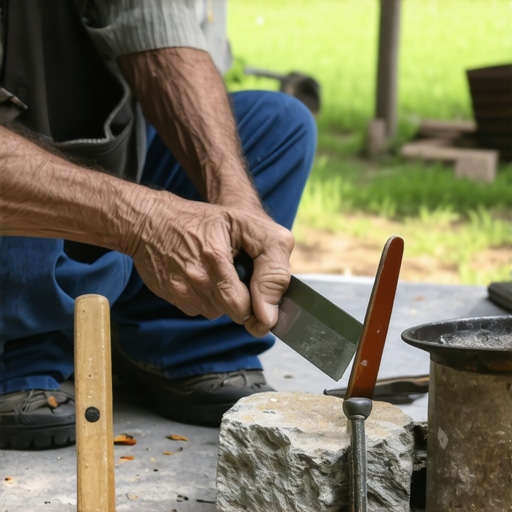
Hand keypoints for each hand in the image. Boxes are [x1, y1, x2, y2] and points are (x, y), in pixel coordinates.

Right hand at [129, 189, 293, 336]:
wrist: (150, 220)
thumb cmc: (204, 220)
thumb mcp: (247, 224)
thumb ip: (271, 266)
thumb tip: (268, 314)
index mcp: (215, 258)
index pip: (244, 307)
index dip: (258, 307)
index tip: (261, 298)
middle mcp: (194, 277)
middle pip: (232, 312)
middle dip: (242, 300)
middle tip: (238, 274)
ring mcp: (179, 288)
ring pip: (215, 312)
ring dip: (223, 299)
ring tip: (217, 270)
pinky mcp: (168, 295)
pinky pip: (197, 309)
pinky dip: (204, 298)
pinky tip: (200, 275)